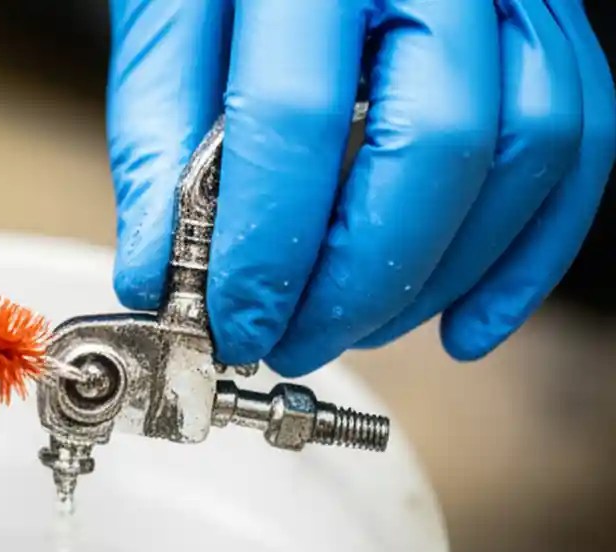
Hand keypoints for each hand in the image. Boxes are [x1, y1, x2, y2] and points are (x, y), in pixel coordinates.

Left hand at [108, 0, 614, 374]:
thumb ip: (158, 140)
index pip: (302, 120)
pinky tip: (462, 320)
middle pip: (438, 147)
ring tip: (356, 326)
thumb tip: (159, 273)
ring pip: (526, 152)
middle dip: (359, 282)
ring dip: (439, 277)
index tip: (233, 323)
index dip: (269, 248)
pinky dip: (527, 253)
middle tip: (290, 340)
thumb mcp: (166, 17)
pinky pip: (580, 139)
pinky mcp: (550, 18)